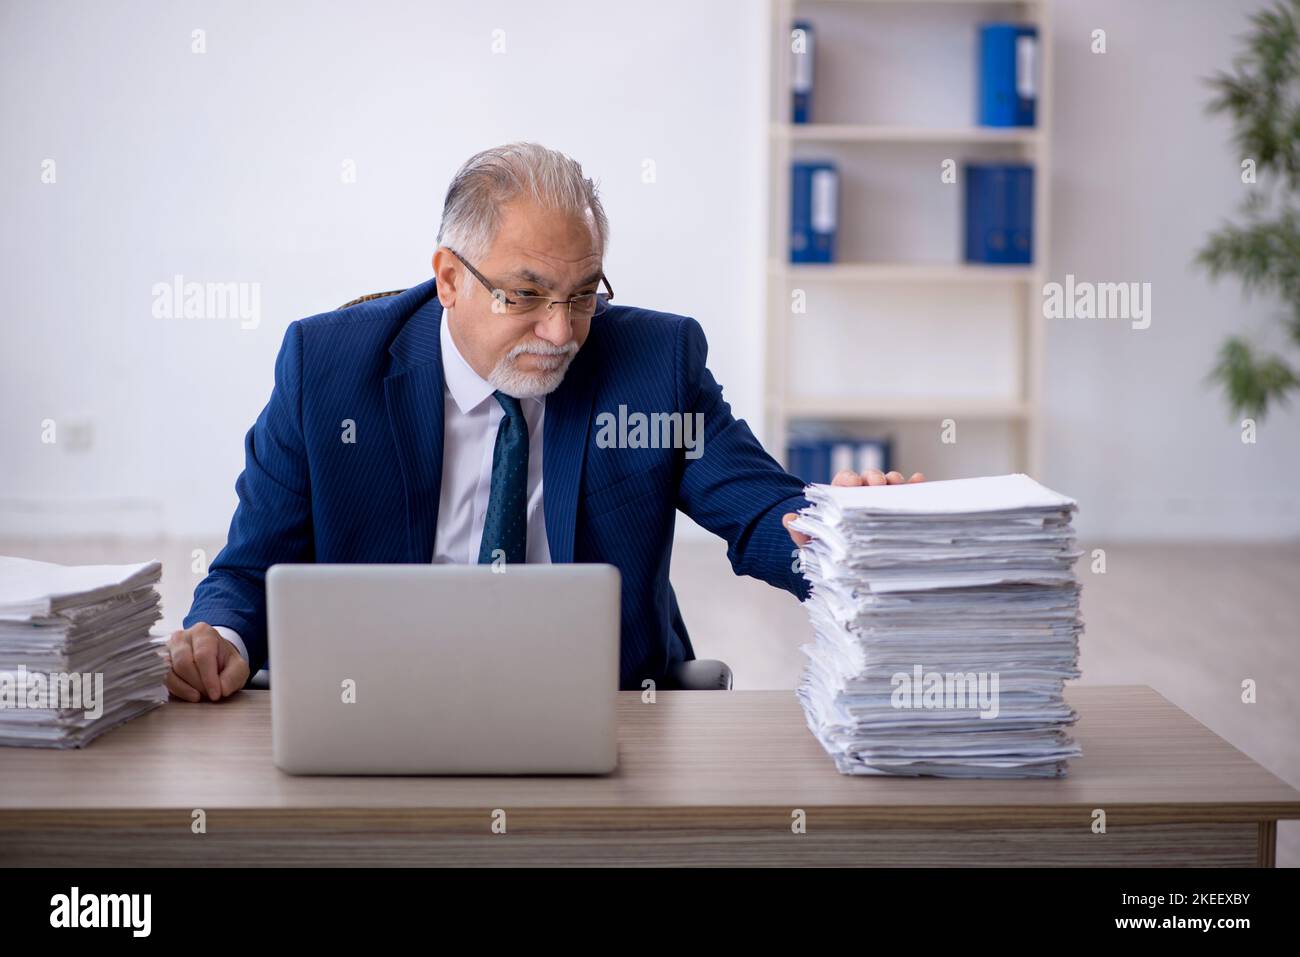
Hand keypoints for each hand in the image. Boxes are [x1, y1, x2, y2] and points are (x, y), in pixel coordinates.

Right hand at [165, 623, 248, 701]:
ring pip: (170, 671)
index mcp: (203, 632)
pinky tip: (190, 695)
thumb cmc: (224, 662)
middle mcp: (181, 638)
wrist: (213, 660)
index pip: (203, 655)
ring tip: (200, 695)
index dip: (209, 678)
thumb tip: (222, 689)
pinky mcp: (160, 664)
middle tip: (209, 695)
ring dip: (186, 688)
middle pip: (184, 663)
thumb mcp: (238, 667)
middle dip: (198, 684)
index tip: (216, 694)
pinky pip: (164, 679)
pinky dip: (177, 690)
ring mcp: (168, 650)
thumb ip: (234, 677)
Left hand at [784, 468, 925, 545]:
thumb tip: (788, 520)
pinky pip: (908, 495)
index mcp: (841, 497)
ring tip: (900, 483)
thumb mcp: (813, 542)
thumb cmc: (827, 548)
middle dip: (874, 478)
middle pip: (869, 479)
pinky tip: (921, 479)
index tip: (852, 482)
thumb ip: (801, 531)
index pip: (844, 482)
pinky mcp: (897, 508)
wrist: (842, 560)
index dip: (848, 480)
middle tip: (879, 483)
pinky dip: (915, 486)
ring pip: (889, 485)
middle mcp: (862, 494)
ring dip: (895, 481)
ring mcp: (881, 500)